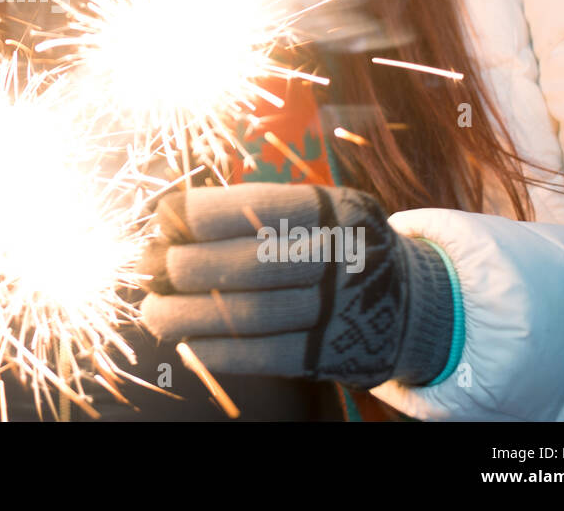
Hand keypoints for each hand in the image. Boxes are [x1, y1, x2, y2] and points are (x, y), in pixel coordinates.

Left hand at [138, 182, 454, 387]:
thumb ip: (253, 214)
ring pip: (253, 316)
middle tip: (150, 271)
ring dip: (189, 315)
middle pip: (252, 264)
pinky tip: (185, 342)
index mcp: (334, 208)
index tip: (162, 221)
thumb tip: (166, 226)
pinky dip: (217, 350)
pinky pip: (265, 356)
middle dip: (188, 268)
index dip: (200, 215)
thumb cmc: (333, 244)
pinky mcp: (333, 355)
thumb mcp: (314, 212)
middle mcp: (342, 257)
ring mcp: (342, 310)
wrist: (413, 300)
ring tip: (153, 312)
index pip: (258, 207)